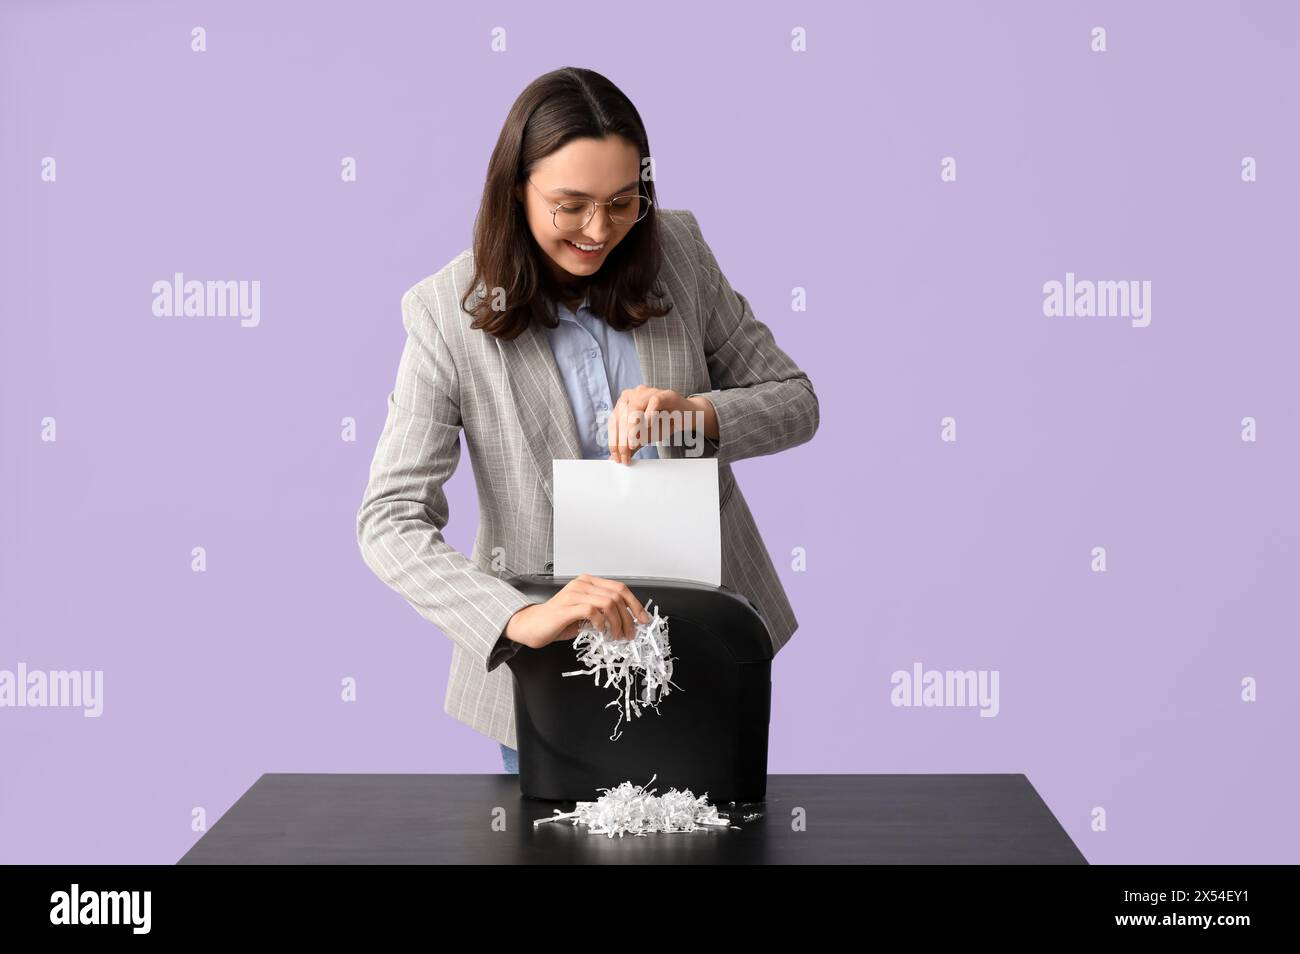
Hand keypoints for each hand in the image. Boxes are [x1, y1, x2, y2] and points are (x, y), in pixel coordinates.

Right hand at [504, 574, 649, 648]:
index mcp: (588, 582)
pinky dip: (601, 623)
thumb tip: (626, 622)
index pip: (619, 588)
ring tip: (616, 636)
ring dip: (617, 623)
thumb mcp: (586, 614)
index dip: (634, 604)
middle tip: (630, 633)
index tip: (643, 619)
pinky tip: (600, 631)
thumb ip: (602, 613)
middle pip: (616, 595)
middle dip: (628, 617)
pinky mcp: (567, 607)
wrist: (532, 626)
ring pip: (608, 603)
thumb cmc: (558, 621)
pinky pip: (593, 611)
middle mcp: (582, 584)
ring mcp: (574, 593)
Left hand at [606, 386, 697, 464]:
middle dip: (622, 438)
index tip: (617, 456)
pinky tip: (648, 426)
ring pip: (634, 407)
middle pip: (621, 415)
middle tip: (625, 454)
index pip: (614, 421)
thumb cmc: (664, 423)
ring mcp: (649, 392)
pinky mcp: (664, 394)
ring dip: (632, 428)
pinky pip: (654, 402)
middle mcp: (634, 393)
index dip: (613, 440)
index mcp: (625, 401)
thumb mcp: (643, 436)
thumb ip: (629, 444)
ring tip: (633, 443)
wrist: (686, 417)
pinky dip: (649, 415)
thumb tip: (615, 457)